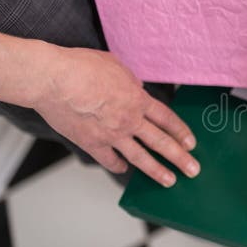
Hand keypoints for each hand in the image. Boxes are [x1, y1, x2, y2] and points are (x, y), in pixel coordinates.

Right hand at [33, 47, 198, 186]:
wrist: (53, 80)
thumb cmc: (81, 67)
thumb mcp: (115, 65)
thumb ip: (128, 80)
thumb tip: (134, 87)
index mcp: (137, 99)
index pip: (167, 119)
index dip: (181, 131)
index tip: (191, 143)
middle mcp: (129, 120)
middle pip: (161, 142)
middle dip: (180, 157)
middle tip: (193, 170)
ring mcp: (111, 135)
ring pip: (140, 158)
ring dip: (157, 171)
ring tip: (170, 181)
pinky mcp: (91, 143)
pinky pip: (109, 160)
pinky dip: (117, 166)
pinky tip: (124, 170)